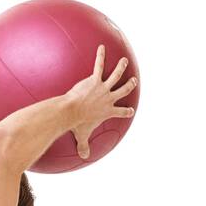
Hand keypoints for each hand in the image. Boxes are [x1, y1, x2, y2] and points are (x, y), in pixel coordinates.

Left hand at [64, 44, 137, 159]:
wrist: (72, 111)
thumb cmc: (76, 123)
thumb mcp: (82, 136)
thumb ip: (83, 146)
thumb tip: (83, 158)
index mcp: (108, 111)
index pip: (121, 112)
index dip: (127, 111)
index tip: (130, 109)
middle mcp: (109, 98)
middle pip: (123, 91)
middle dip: (130, 85)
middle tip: (133, 81)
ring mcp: (103, 88)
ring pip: (116, 76)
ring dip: (121, 68)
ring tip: (124, 61)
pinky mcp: (94, 80)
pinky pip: (99, 66)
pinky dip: (100, 56)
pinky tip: (101, 47)